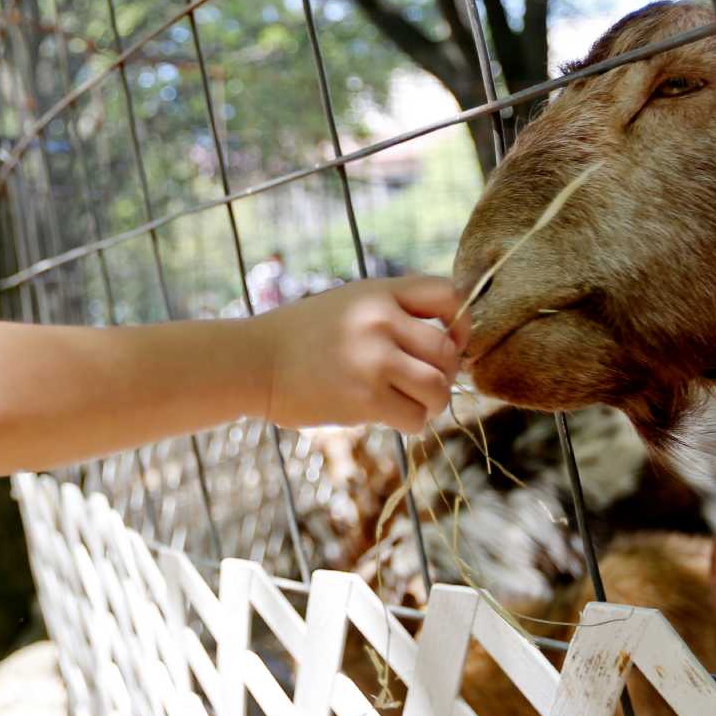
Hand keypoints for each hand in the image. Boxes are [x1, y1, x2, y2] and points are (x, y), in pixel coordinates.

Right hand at [249, 277, 469, 432]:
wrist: (254, 362)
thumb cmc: (302, 337)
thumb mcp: (348, 303)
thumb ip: (393, 311)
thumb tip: (450, 344)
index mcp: (379, 292)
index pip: (449, 296)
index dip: (461, 325)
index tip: (449, 343)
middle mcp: (381, 321)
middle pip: (449, 352)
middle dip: (445, 374)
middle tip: (423, 384)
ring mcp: (374, 360)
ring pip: (438, 389)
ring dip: (431, 403)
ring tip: (409, 403)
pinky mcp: (365, 398)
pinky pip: (415, 418)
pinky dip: (410, 423)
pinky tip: (389, 416)